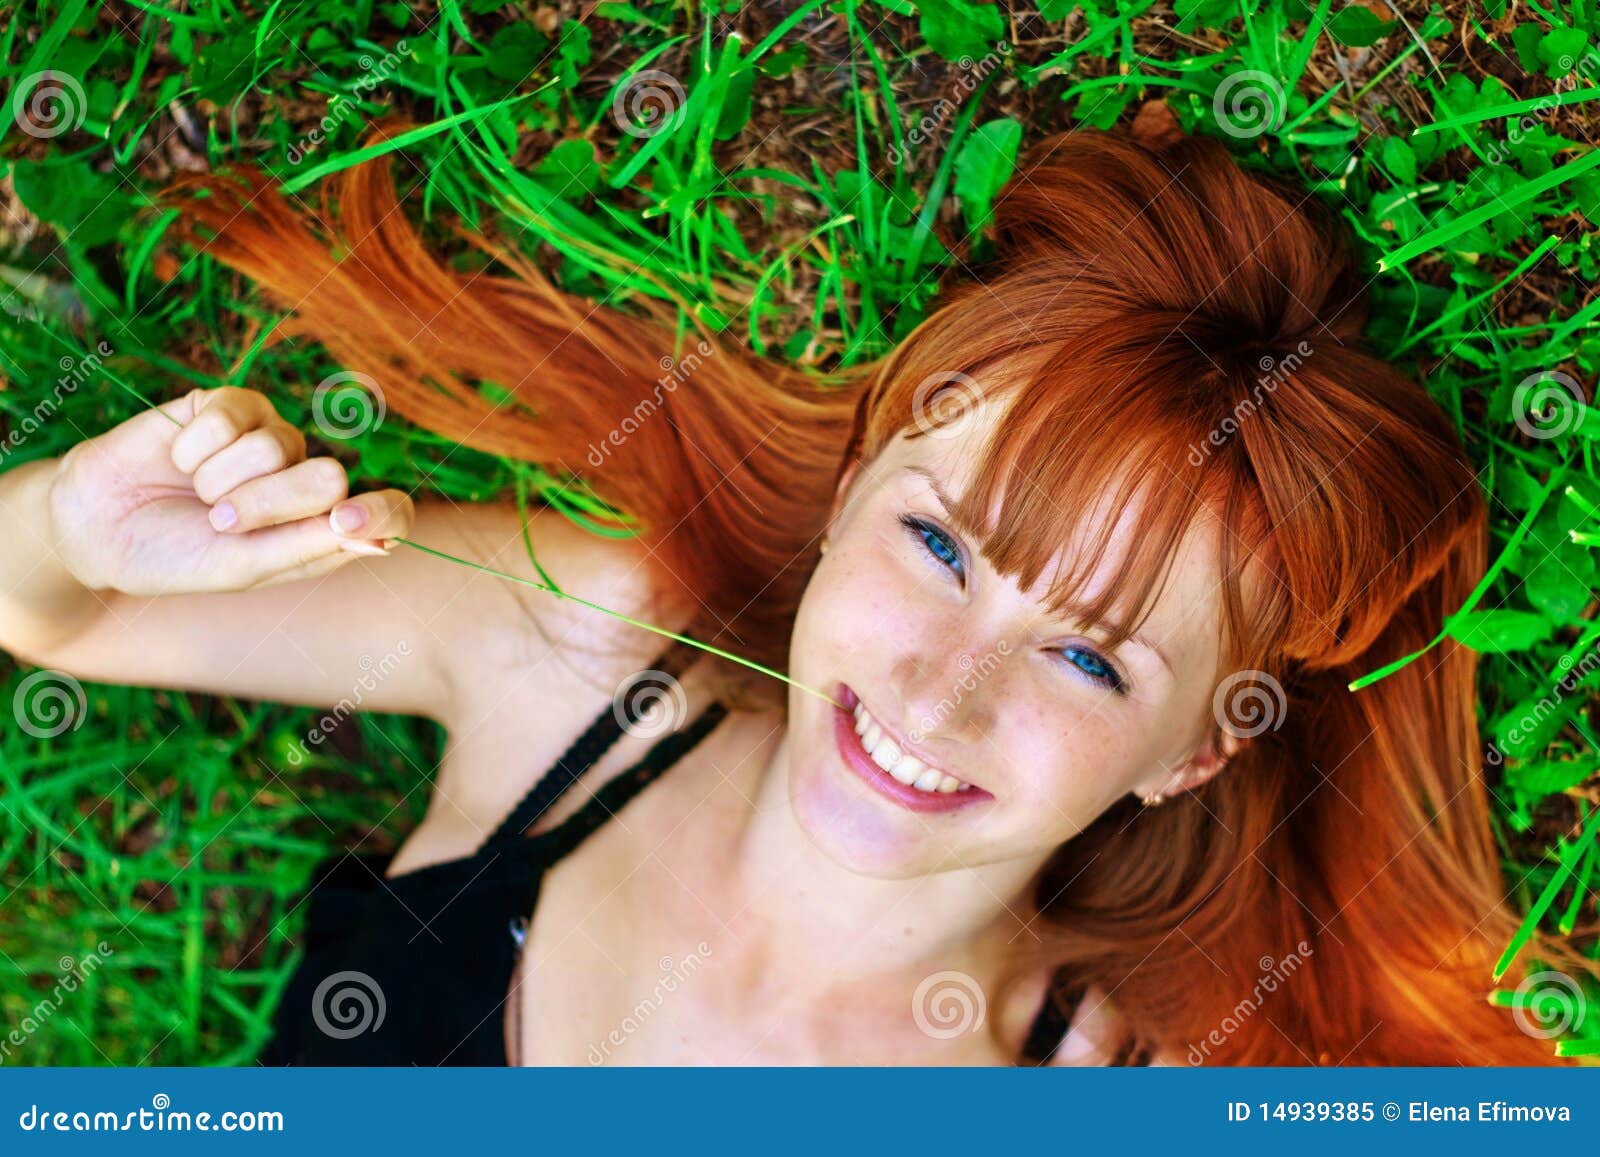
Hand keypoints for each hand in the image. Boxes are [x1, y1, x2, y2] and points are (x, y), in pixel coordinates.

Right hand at [47, 386, 414, 594]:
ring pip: (277, 445)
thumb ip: (309, 548)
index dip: (380, 512)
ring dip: (221, 479)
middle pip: (329, 475)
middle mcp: (305, 476)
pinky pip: (231, 415)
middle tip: (219, 520)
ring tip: (196, 492)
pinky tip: (178, 457)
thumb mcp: (243, 566)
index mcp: (321, 524)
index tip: (346, 521)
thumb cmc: (177, 555)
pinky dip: (194, 446)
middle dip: (267, 504)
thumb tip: (379, 542)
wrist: (97, 527)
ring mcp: (271, 436)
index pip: (388, 513)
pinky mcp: (231, 404)